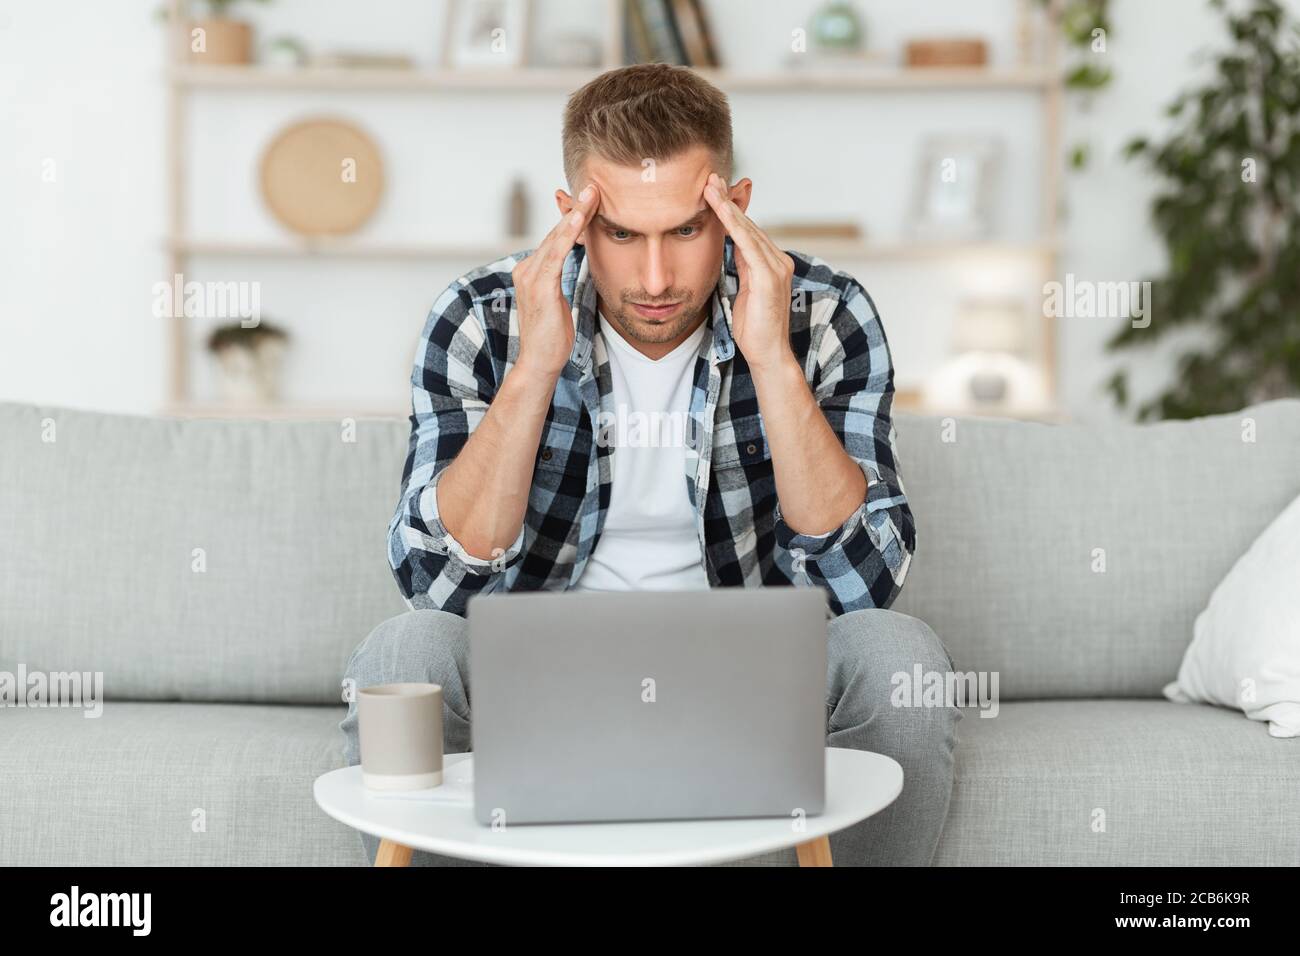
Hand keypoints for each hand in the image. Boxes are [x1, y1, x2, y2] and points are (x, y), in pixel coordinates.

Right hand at [511, 183, 600, 377]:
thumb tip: (577, 265)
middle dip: (576, 208)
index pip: (556, 238)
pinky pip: (556, 254)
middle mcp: (526, 268)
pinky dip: (568, 234)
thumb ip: (563, 279)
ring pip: (557, 238)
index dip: (573, 218)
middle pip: (556, 232)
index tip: (591, 198)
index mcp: (532, 270)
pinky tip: (580, 219)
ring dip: (576, 214)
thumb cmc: (553, 336)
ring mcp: (530, 276)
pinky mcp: (539, 286)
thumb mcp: (560, 301)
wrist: (540, 362)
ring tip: (592, 193)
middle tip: (595, 185)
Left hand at [702, 172, 795, 374]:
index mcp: (773, 263)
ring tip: (711, 187)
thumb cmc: (754, 327)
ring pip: (748, 229)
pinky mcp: (770, 276)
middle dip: (729, 201)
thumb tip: (733, 246)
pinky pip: (748, 243)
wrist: (767, 353)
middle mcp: (779, 260)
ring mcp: (777, 267)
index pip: (749, 231)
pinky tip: (720, 210)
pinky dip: (733, 224)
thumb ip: (743, 266)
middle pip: (749, 224)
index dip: (731, 210)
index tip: (714, 191)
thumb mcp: (744, 290)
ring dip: (728, 206)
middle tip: (710, 179)